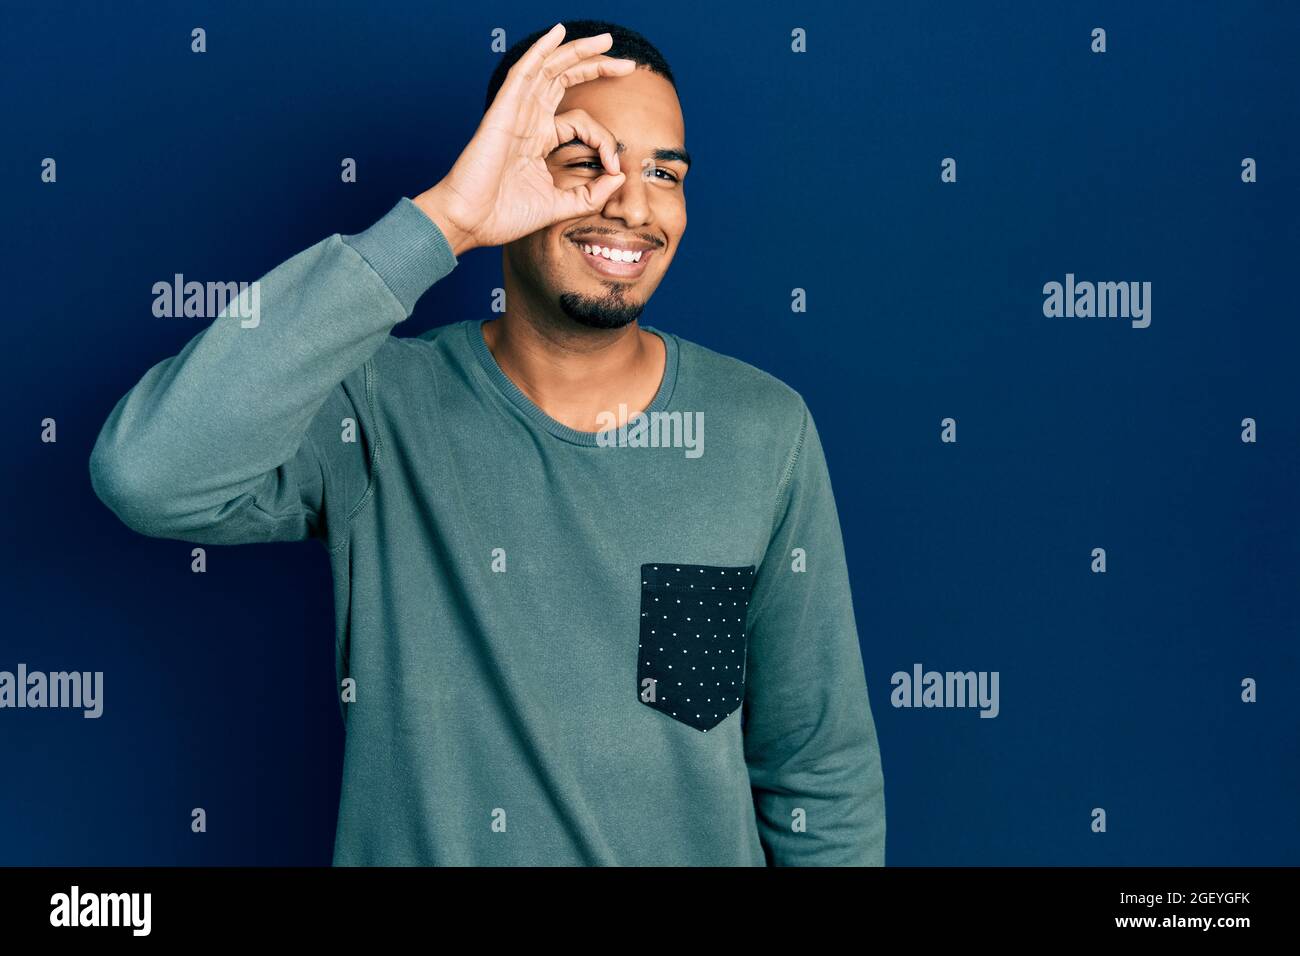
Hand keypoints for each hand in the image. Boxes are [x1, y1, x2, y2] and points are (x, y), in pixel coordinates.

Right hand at [413, 24, 635, 255]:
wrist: (470, 222)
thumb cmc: (504, 216)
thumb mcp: (561, 206)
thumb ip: (591, 194)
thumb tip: (619, 176)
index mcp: (539, 139)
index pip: (582, 123)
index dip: (604, 139)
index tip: (613, 166)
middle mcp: (529, 120)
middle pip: (565, 80)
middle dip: (596, 67)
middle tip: (628, 64)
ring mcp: (515, 113)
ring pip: (549, 69)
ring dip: (577, 51)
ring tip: (606, 41)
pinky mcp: (503, 112)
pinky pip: (523, 72)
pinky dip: (540, 50)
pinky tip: (559, 32)